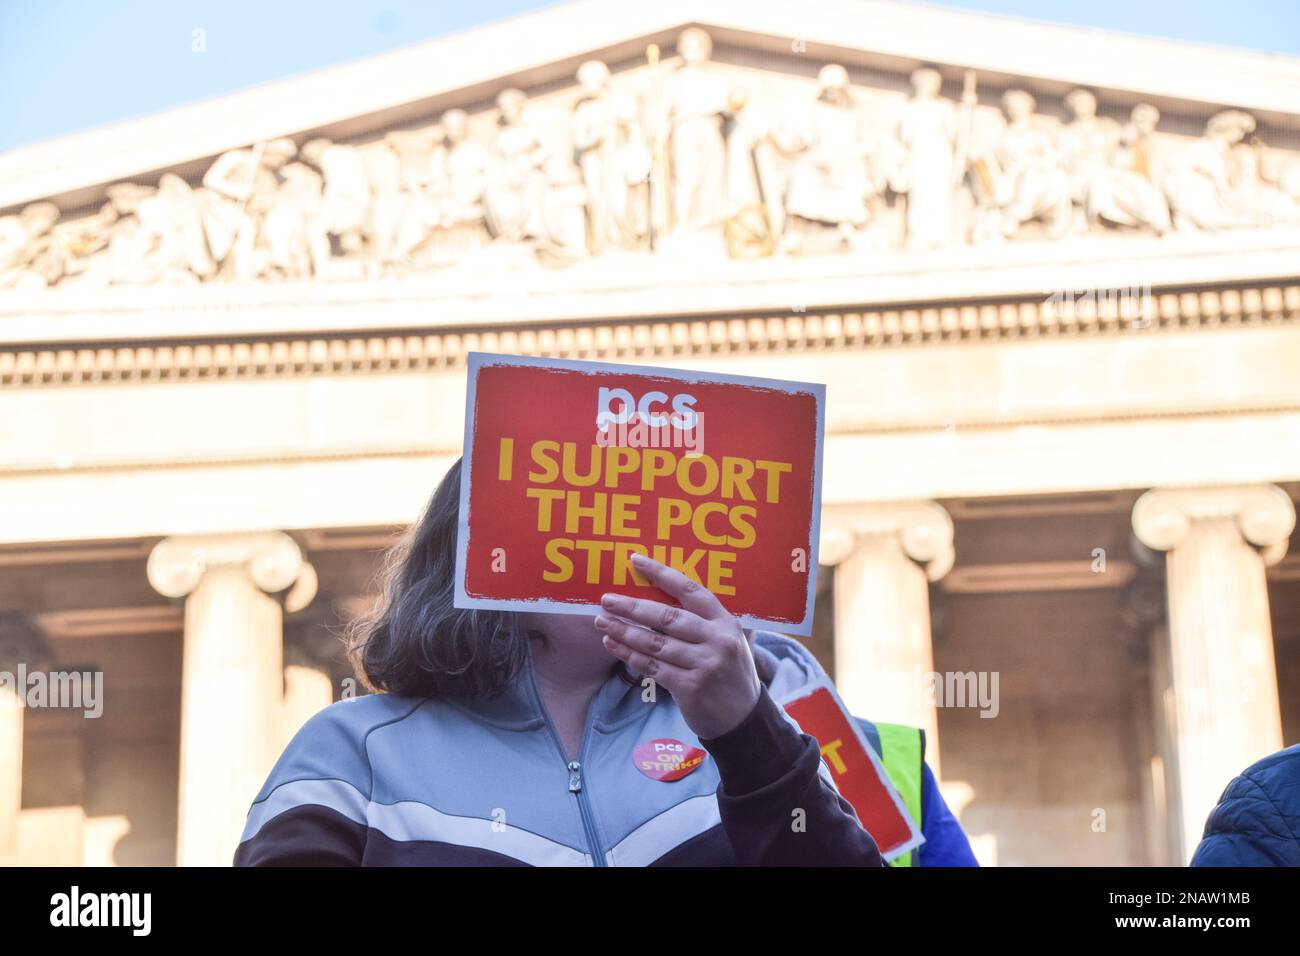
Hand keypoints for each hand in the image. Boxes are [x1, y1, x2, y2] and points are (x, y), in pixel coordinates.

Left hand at [594, 553, 760, 739]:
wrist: (743, 718)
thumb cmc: (729, 672)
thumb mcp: (730, 640)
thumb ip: (706, 620)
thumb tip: (666, 591)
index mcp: (725, 621)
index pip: (689, 590)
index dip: (661, 573)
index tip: (635, 560)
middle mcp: (716, 640)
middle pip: (667, 617)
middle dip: (632, 607)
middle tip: (607, 599)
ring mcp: (704, 665)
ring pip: (655, 643)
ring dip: (624, 631)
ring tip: (602, 621)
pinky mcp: (690, 688)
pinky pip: (652, 667)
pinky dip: (629, 655)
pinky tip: (613, 644)